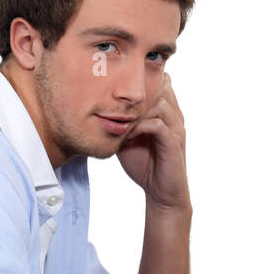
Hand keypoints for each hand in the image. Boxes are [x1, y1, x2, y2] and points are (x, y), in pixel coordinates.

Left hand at [117, 72, 189, 210]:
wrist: (161, 192)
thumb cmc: (144, 164)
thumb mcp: (127, 137)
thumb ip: (120, 120)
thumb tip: (97, 107)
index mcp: (166, 112)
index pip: (160, 81)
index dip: (141, 81)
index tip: (117, 88)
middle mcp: (174, 115)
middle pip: (160, 86)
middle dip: (136, 93)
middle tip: (115, 102)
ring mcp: (176, 128)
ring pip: (159, 102)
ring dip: (136, 110)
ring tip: (120, 121)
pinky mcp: (174, 142)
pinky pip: (157, 125)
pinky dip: (139, 127)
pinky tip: (128, 136)